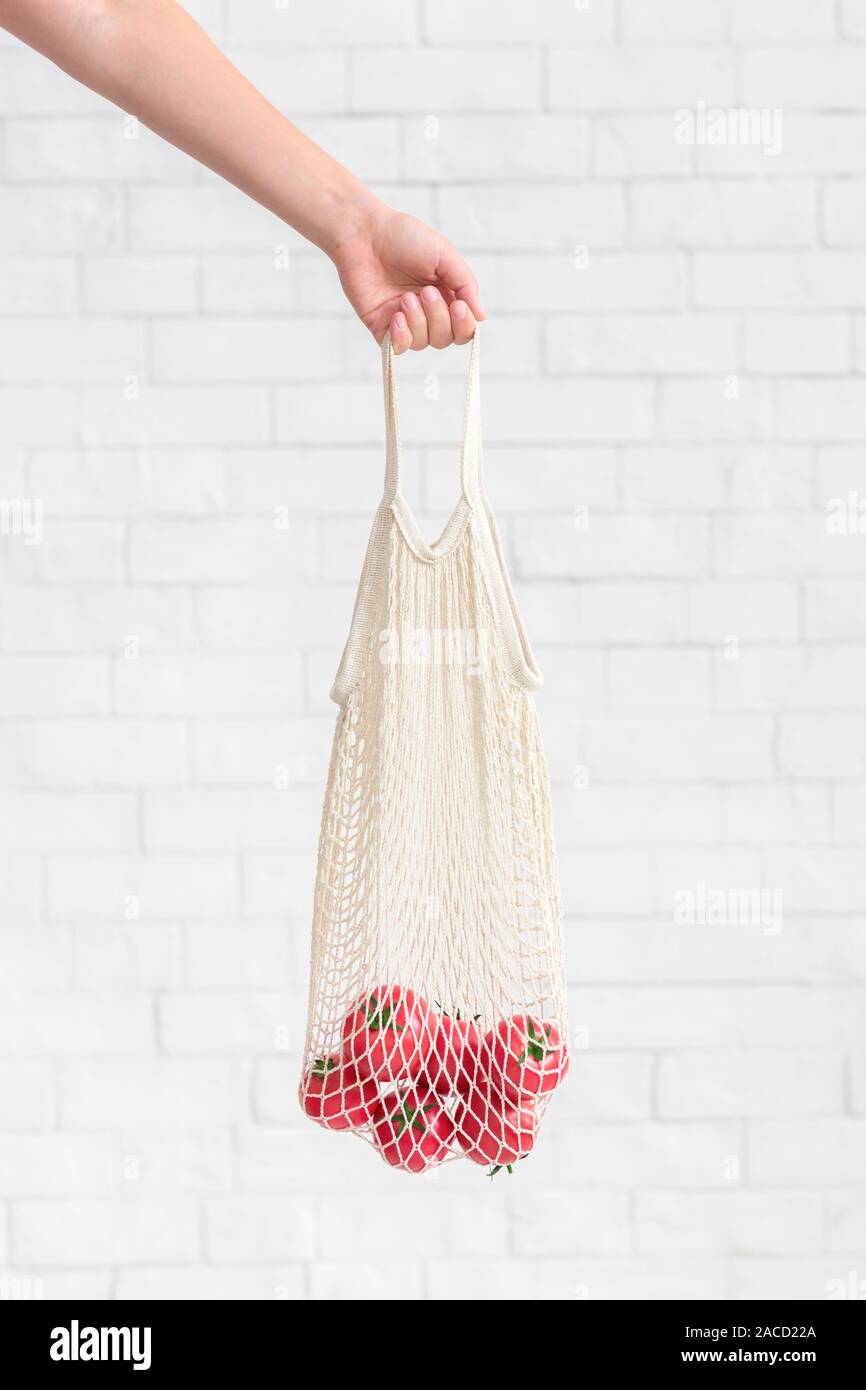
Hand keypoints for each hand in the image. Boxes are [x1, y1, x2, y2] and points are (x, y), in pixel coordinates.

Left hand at [331, 203, 485, 351]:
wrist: (363, 234)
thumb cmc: (403, 237)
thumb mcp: (445, 254)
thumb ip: (465, 285)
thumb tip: (481, 317)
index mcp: (446, 294)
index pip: (464, 327)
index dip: (464, 324)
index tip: (458, 306)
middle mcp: (427, 311)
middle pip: (446, 338)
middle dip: (438, 318)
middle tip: (425, 292)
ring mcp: (405, 320)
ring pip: (425, 343)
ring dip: (419, 321)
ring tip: (405, 297)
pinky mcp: (382, 326)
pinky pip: (399, 348)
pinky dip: (402, 336)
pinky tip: (397, 316)